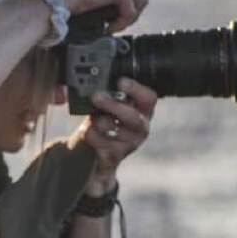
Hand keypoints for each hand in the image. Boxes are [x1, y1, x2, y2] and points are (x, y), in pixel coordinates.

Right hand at [38, 0, 149, 32]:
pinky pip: (130, 11)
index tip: (110, 20)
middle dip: (130, 11)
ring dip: (130, 17)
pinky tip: (109, 28)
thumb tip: (95, 13)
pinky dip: (122, 23)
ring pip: (140, 0)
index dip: (123, 6)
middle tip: (115, 25)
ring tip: (115, 26)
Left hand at [81, 77, 158, 194]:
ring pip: (117, 131)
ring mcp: (130, 143)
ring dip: (101, 122)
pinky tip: (87, 131)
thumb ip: (109, 92)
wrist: (98, 148)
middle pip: (134, 117)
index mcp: (143, 109)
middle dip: (113, 106)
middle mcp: (141, 126)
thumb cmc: (106, 117)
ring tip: (91, 118)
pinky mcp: (116, 155)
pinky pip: (104, 145)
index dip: (136, 89)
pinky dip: (92, 135)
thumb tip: (99, 84)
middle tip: (96, 97)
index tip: (120, 82)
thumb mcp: (110, 102)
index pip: (149, 98)